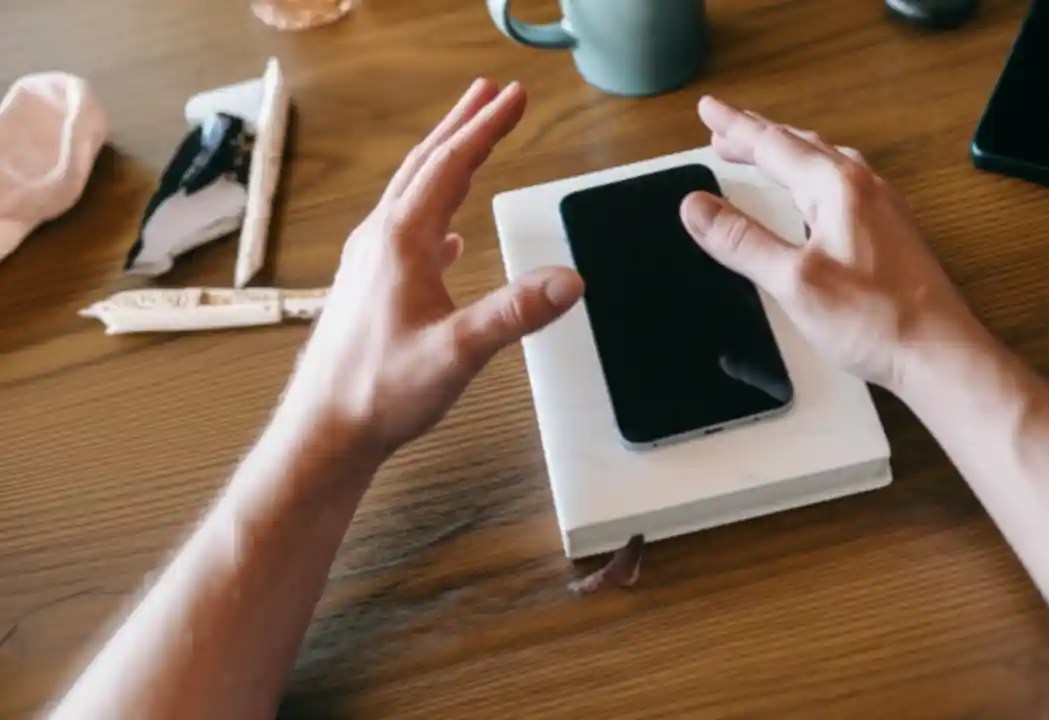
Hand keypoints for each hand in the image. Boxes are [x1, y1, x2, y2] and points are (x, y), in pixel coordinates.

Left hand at [280, 79, 582, 460]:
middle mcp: (380, 240)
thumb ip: (514, 313)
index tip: (515, 97)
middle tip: (491, 92)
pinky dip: (431, 212)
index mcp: (401, 241)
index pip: (451, 166)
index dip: (487, 128)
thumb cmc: (379, 390)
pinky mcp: (370, 287)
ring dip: (444, 159)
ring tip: (468, 139)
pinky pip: (405, 231)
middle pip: (425, 165)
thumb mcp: (457, 352)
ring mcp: (370, 261)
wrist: (325, 428)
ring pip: (411, 193)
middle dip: (462, 124)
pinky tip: (447, 234)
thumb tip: (569, 281)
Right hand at [679, 96, 979, 392]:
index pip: (772, 145)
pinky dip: (812, 174)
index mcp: (837, 188)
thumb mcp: (792, 281)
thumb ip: (741, 241)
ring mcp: (882, 207)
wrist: (937, 352)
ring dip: (786, 151)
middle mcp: (863, 187)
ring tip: (760, 151)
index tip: (708, 109)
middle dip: (756, 135)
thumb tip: (696, 207)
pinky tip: (812, 191)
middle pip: (799, 145)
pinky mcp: (891, 230)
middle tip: (721, 127)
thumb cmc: (874, 320)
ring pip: (824, 160)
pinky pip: (843, 182)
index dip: (734, 127)